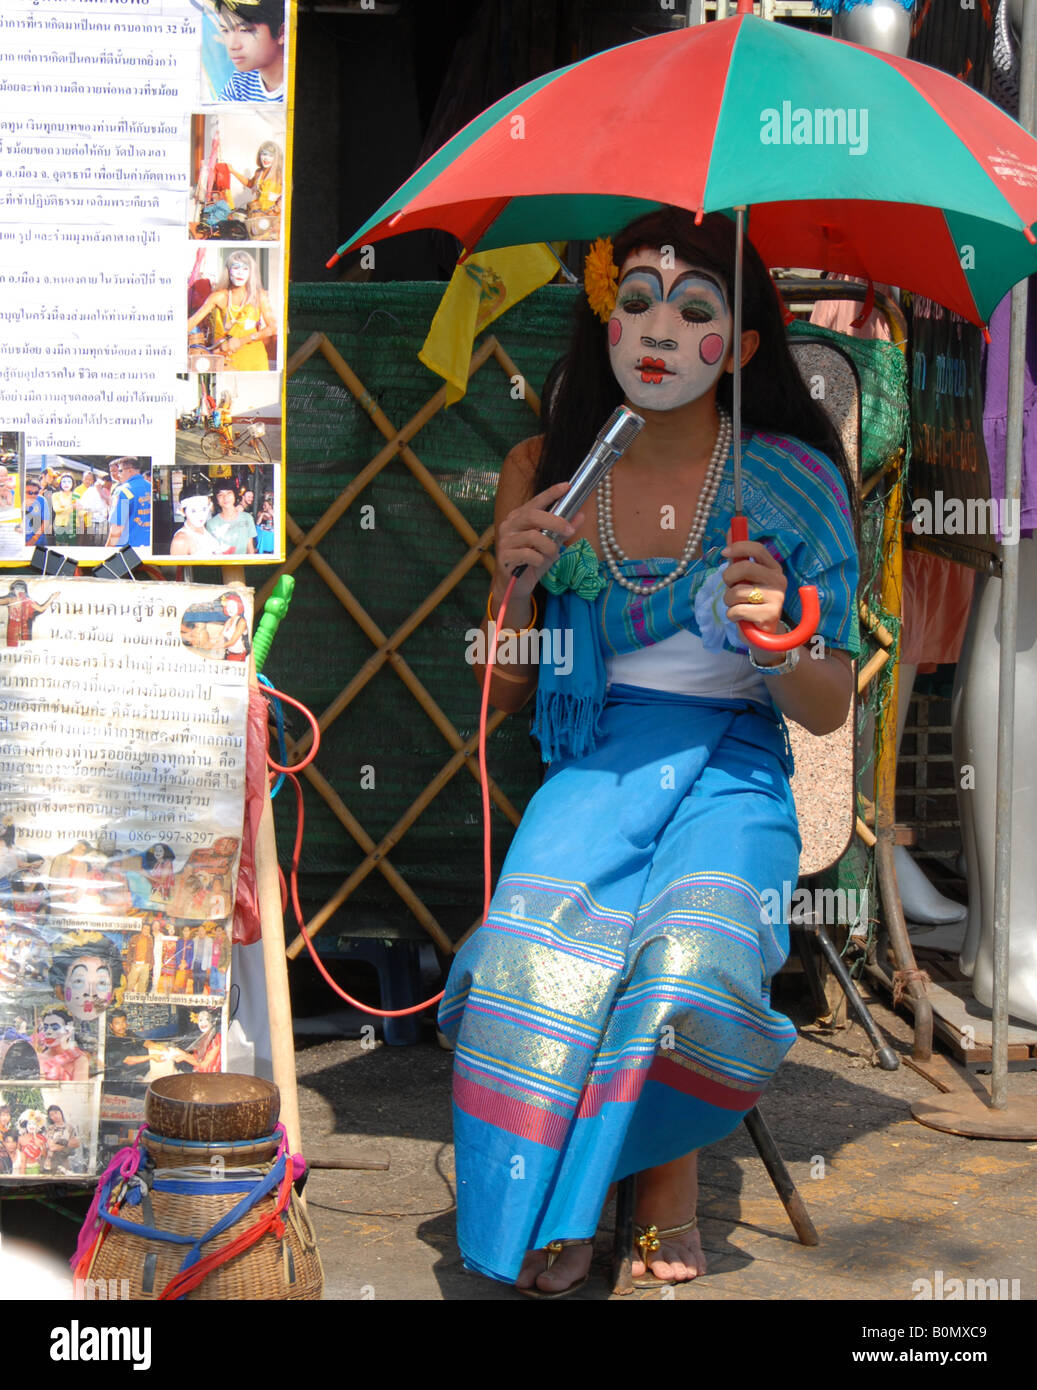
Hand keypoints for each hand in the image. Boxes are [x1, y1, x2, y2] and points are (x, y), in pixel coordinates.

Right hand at [493, 481, 584, 601]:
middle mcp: (510, 525)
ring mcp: (505, 541)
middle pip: (532, 516)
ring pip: (532, 536)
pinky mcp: (505, 557)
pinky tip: (539, 563)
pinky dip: (539, 559)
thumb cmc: (533, 561)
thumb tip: (580, 515)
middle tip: (570, 529)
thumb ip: (563, 530)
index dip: (551, 493)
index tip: (567, 486)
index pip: (536, 502)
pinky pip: (528, 554)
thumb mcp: (551, 544)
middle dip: (554, 521)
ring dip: (548, 546)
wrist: (515, 585)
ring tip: (552, 554)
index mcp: (519, 517)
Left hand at [721, 530, 787, 645]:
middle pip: (744, 568)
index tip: (723, 553)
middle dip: (728, 578)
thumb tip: (730, 529)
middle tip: (730, 587)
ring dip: (729, 601)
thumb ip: (738, 555)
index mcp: (773, 567)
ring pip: (736, 592)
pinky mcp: (769, 616)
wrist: (763, 633)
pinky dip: (732, 615)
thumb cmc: (752, 601)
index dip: (738, 547)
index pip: (757, 548)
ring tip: (738, 606)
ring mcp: (776, 598)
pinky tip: (742, 618)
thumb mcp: (744, 577)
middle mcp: (778, 580)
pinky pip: (736, 610)